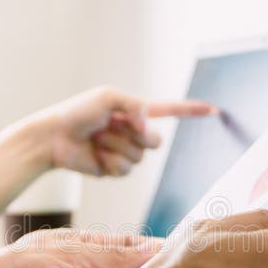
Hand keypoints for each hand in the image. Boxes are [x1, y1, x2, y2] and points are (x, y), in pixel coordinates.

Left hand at [33, 85, 216, 175]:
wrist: (54, 137)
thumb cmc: (77, 112)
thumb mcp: (108, 97)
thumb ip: (134, 105)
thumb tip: (147, 127)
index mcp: (133, 112)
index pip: (169, 111)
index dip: (190, 111)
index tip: (214, 110)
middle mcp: (132, 132)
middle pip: (156, 142)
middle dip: (139, 135)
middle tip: (115, 126)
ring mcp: (123, 152)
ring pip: (139, 157)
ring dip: (116, 146)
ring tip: (96, 138)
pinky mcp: (113, 170)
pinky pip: (125, 170)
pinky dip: (110, 161)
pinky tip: (96, 155)